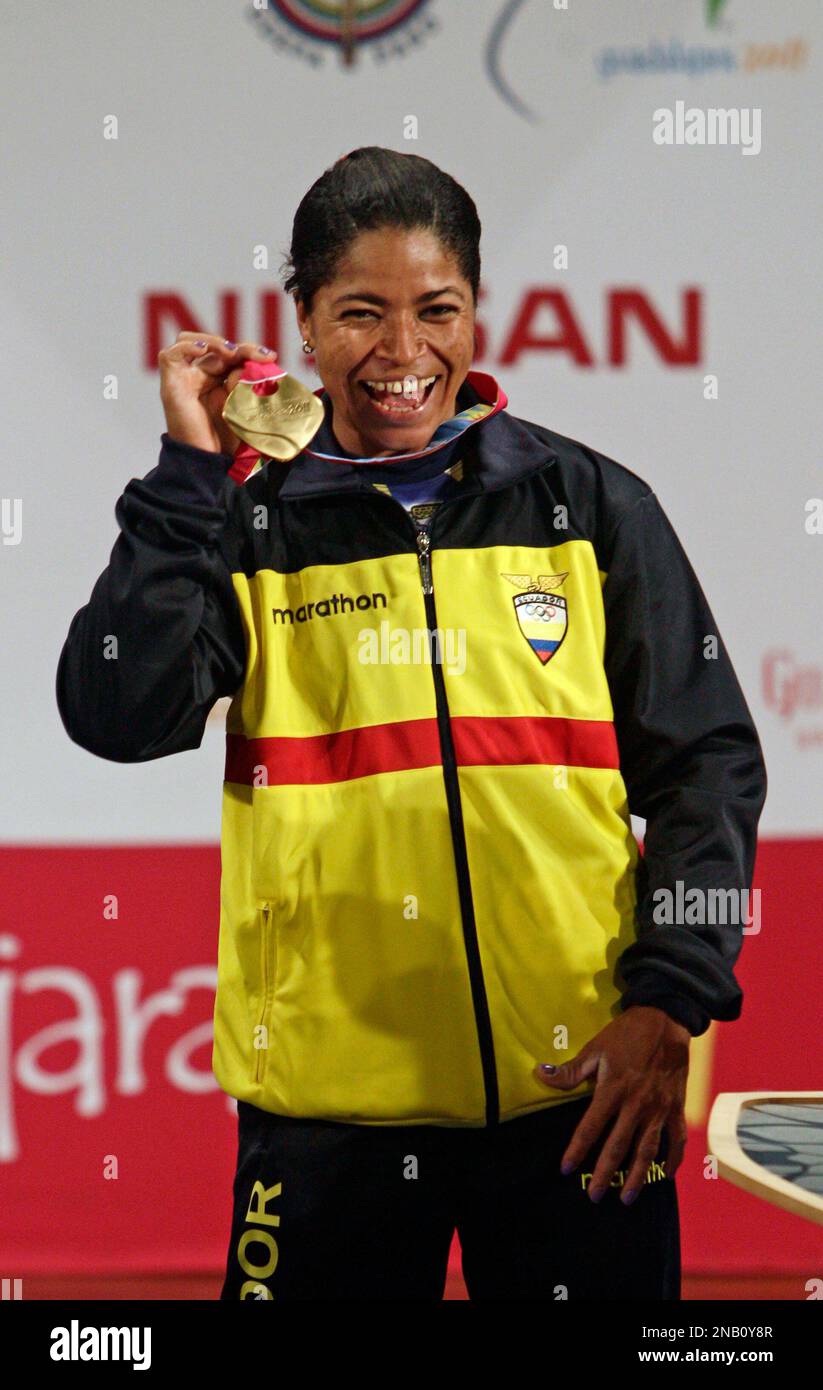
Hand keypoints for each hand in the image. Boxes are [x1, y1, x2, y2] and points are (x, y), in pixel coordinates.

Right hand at [158, 332, 277, 454]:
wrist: (208, 461)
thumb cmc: (226, 441)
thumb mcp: (245, 407)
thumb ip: (250, 384)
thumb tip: (261, 362)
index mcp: (215, 379)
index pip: (229, 352)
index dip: (249, 350)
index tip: (269, 356)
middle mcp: (197, 375)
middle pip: (213, 345)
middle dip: (238, 346)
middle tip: (258, 355)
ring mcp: (183, 379)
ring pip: (188, 341)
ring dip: (213, 342)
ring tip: (232, 353)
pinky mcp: (171, 385)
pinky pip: (171, 356)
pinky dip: (187, 348)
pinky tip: (204, 351)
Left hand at [534, 1005, 689, 1204]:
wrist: (666, 1020)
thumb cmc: (626, 1034)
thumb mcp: (595, 1048)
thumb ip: (570, 1070)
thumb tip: (540, 1074)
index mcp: (612, 1090)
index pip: (590, 1128)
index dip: (576, 1150)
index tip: (565, 1169)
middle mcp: (636, 1105)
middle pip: (618, 1147)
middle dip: (604, 1174)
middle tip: (594, 1196)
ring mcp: (658, 1108)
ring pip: (647, 1150)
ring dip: (636, 1176)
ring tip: (626, 1197)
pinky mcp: (676, 1107)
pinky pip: (676, 1138)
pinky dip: (673, 1159)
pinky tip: (666, 1175)